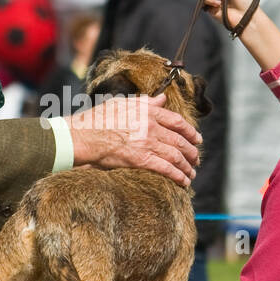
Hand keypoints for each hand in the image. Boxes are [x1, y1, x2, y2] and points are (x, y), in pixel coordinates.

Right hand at [68, 93, 200, 186]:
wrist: (83, 136)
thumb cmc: (97, 120)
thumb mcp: (122, 104)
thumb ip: (145, 102)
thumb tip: (162, 98)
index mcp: (147, 111)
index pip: (176, 121)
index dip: (190, 131)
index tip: (197, 138)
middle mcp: (151, 126)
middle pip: (180, 140)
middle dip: (191, 152)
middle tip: (196, 158)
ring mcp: (148, 143)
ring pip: (176, 155)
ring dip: (187, 166)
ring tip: (191, 173)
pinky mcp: (142, 159)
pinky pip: (167, 169)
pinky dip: (178, 176)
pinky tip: (184, 182)